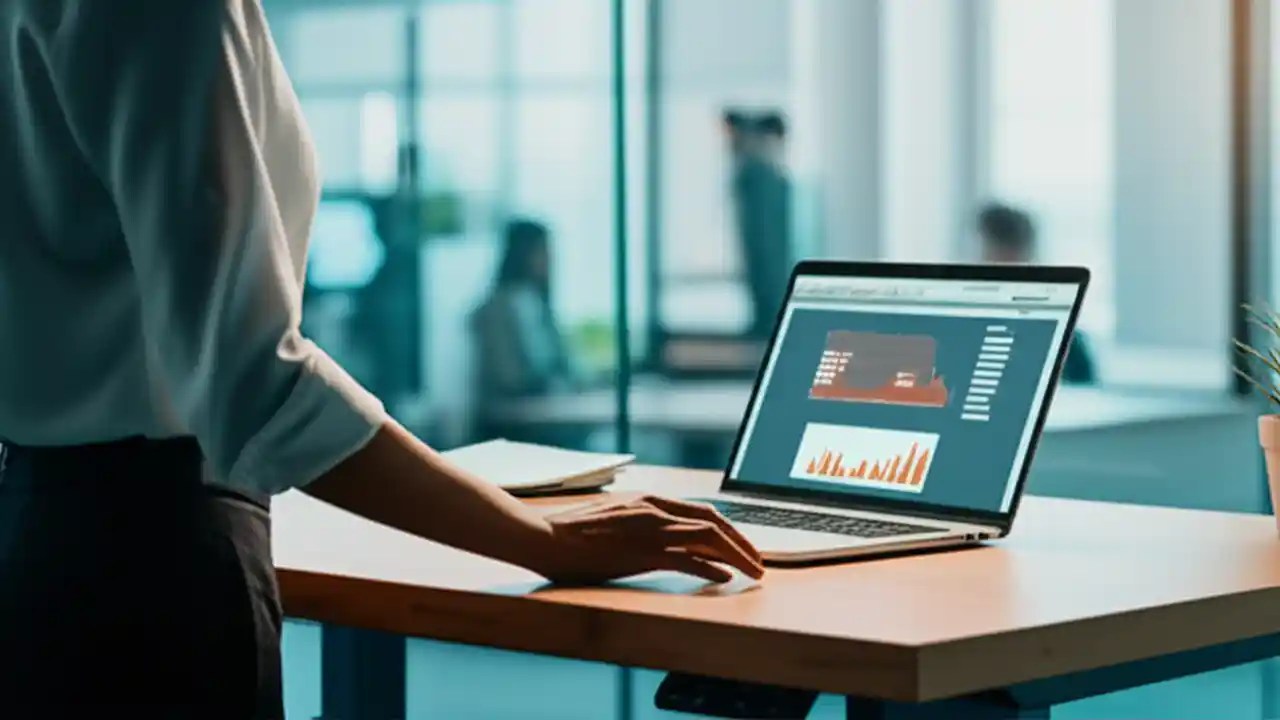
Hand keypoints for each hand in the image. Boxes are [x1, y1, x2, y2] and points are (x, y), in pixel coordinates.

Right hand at [536, 496, 765, 584]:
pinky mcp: (640, 553)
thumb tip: (668, 542)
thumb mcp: (616, 523)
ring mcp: (649, 531)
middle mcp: (655, 511)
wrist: (544, 538)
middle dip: (743, 542)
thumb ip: (643, 526)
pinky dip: (710, 569)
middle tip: (760, 563)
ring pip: (708, 539)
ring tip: (754, 574)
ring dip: (736, 556)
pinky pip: (686, 561)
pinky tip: (724, 580)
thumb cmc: (574, 535)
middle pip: (714, 523)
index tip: (745, 546)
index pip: (703, 512)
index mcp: (650, 501)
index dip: (730, 529)